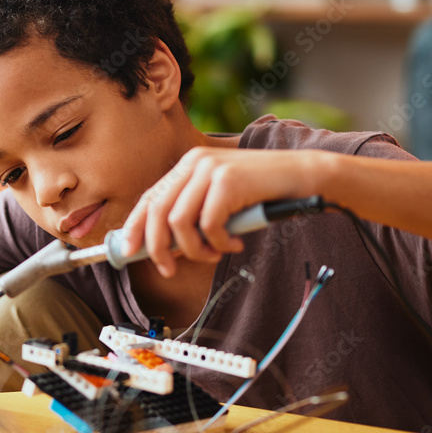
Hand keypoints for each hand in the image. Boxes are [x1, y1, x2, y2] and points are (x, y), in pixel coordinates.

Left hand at [121, 147, 324, 275]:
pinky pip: (208, 225)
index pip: (150, 197)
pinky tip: (234, 243)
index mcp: (189, 165)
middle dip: (157, 247)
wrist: (304, 177)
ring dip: (194, 249)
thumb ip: (194, 215)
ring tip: (214, 254)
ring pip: (179, 223)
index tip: (128, 250)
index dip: (135, 226)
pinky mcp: (227, 181)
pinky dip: (218, 243)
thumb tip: (164, 247)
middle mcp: (195, 163)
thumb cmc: (262, 194)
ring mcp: (211, 169)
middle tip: (168, 269)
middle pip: (157, 211)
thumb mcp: (221, 201)